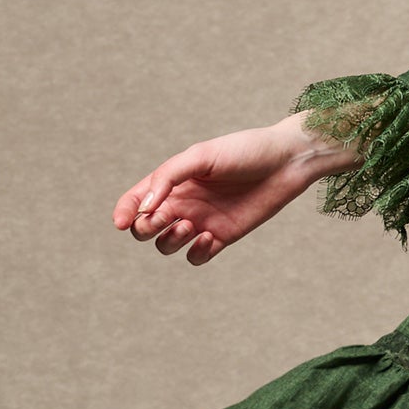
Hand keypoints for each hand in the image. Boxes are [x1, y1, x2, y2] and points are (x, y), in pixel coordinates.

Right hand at [113, 112, 350, 264]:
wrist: (287, 162)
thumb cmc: (245, 151)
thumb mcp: (202, 155)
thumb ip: (169, 176)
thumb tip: (146, 206)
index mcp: (173, 181)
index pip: (136, 201)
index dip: (123, 212)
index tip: (122, 221)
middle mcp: (183, 202)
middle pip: (145, 228)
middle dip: (144, 228)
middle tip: (163, 219)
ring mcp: (202, 221)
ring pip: (167, 245)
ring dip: (169, 241)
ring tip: (190, 225)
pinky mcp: (222, 237)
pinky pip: (196, 257)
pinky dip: (194, 252)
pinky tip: (208, 237)